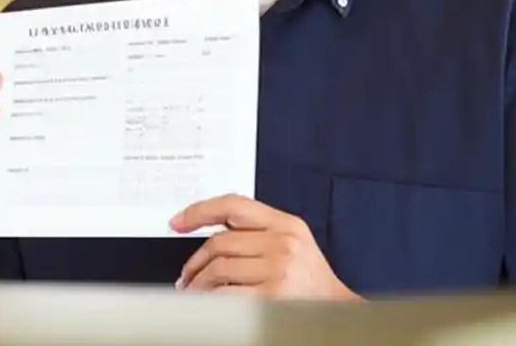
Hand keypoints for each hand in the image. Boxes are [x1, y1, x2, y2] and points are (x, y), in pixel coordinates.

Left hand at [170, 194, 361, 300]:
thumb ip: (258, 231)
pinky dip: (208, 298)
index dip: (199, 210)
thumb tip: (209, 232)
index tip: (178, 222)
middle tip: (187, 274)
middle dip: (195, 260)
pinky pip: (225, 293)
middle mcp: (283, 243)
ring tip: (194, 289)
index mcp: (286, 224)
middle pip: (220, 242)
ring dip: (198, 281)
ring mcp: (277, 270)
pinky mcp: (270, 297)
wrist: (336, 310)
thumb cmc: (311, 279)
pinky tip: (207, 301)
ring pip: (218, 267)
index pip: (233, 205)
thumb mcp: (292, 241)